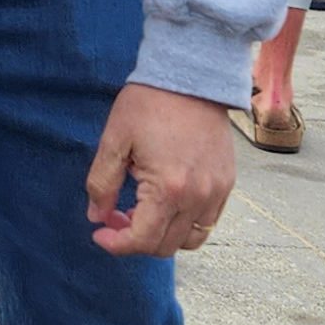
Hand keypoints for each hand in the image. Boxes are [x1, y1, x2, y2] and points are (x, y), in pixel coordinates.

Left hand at [84, 84, 233, 256]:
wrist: (191, 77)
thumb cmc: (149, 104)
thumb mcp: (114, 141)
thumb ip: (102, 184)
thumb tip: (97, 217)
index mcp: (168, 188)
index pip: (142, 240)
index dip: (116, 244)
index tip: (99, 233)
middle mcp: (198, 197)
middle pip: (165, 246)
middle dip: (135, 240)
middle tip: (116, 217)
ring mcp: (217, 192)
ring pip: (190, 240)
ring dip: (162, 235)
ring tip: (141, 210)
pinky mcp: (227, 184)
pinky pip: (207, 222)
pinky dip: (185, 224)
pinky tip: (165, 202)